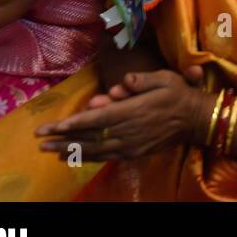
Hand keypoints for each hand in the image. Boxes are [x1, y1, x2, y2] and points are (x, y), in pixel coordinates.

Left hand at [36, 66, 207, 160]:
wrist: (196, 120)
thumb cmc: (179, 95)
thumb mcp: (165, 79)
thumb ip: (142, 79)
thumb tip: (122, 80)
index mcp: (133, 111)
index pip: (97, 118)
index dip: (73, 123)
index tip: (53, 126)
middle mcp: (128, 130)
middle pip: (89, 136)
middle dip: (63, 139)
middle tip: (40, 139)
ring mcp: (130, 144)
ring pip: (94, 149)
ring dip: (69, 150)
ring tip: (48, 150)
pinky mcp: (133, 153)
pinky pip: (105, 157)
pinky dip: (86, 157)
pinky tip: (72, 157)